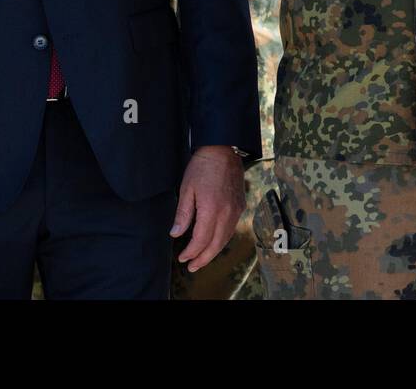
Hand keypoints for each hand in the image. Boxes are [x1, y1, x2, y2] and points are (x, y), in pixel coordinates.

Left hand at [172, 145, 246, 271]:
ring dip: (213, 252)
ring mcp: (236, 209)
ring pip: (225, 238)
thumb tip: (175, 234)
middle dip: (203, 258)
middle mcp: (227, 212)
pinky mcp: (240, 205)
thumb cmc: (202, 167)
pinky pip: (231, 228)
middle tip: (192, 266)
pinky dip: (222, 239)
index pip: (201, 239)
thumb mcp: (186, 189)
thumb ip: (183, 214)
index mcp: (212, 209)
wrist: (223, 149)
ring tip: (201, 259)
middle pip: (216, 244)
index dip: (191, 252)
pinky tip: (214, 242)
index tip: (182, 257)